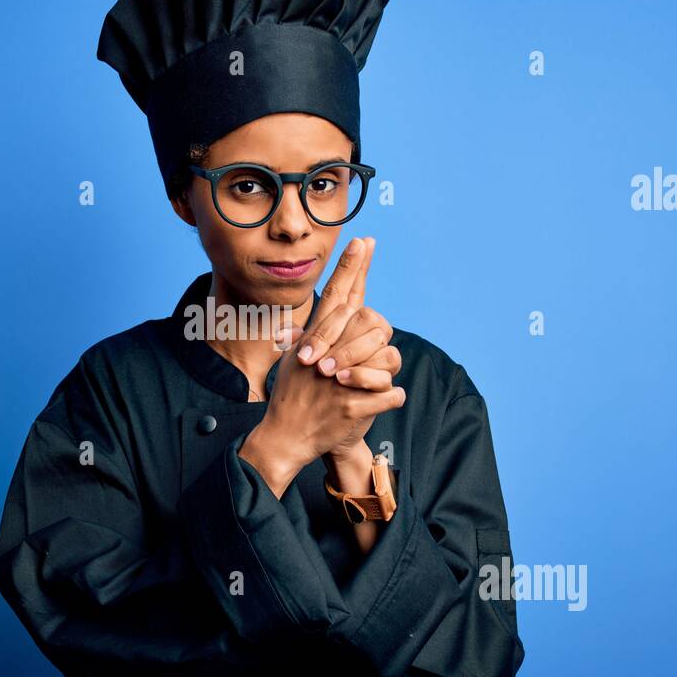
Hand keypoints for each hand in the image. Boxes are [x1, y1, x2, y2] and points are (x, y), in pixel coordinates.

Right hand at [238, 238, 405, 496]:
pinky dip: (391, 398)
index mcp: (313, 339)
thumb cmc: (293, 396)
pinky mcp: (351, 407)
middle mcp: (326, 354)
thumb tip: (336, 309)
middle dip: (374, 333)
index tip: (364, 240)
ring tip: (368, 385)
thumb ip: (315, 334)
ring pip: (387, 358)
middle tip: (365, 348)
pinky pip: (391, 393)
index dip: (350, 267)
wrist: (285, 436)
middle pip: (367, 321)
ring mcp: (339, 381)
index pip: (334, 295)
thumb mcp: (295, 358)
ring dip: (383, 372)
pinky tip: (381, 402)